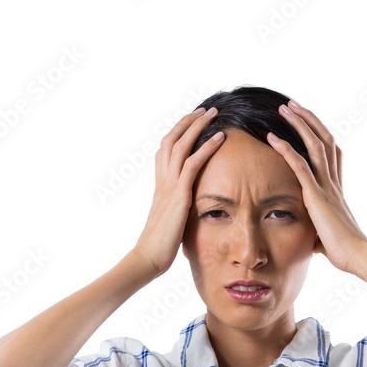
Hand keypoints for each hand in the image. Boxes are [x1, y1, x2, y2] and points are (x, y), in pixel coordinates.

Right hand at [133, 107, 224, 277]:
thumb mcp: (170, 220)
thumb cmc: (159, 246)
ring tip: (213, 114)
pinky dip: (206, 147)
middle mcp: (162, 180)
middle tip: (205, 109)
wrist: (148, 257)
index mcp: (160, 185)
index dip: (178, 132)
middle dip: (188, 121)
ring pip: (182, 145)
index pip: (166, 149)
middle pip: (172, 139)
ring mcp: (169, 186)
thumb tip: (187, 209)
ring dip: (198, 126)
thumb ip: (177, 209)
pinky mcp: (178, 195)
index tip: (192, 121)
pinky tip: (219, 137)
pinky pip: (193, 164)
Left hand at [267, 101, 366, 274]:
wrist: (357, 255)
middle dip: (308, 120)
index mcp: (336, 189)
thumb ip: (319, 231)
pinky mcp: (316, 195)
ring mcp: (326, 186)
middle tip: (292, 105)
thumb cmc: (344, 250)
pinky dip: (285, 149)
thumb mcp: (327, 235)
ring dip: (299, 124)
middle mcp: (333, 182)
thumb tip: (314, 242)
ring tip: (284, 108)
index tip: (308, 123)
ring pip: (314, 144)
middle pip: (324, 139)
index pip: (332, 153)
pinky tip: (272, 137)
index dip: (320, 134)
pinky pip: (300, 165)